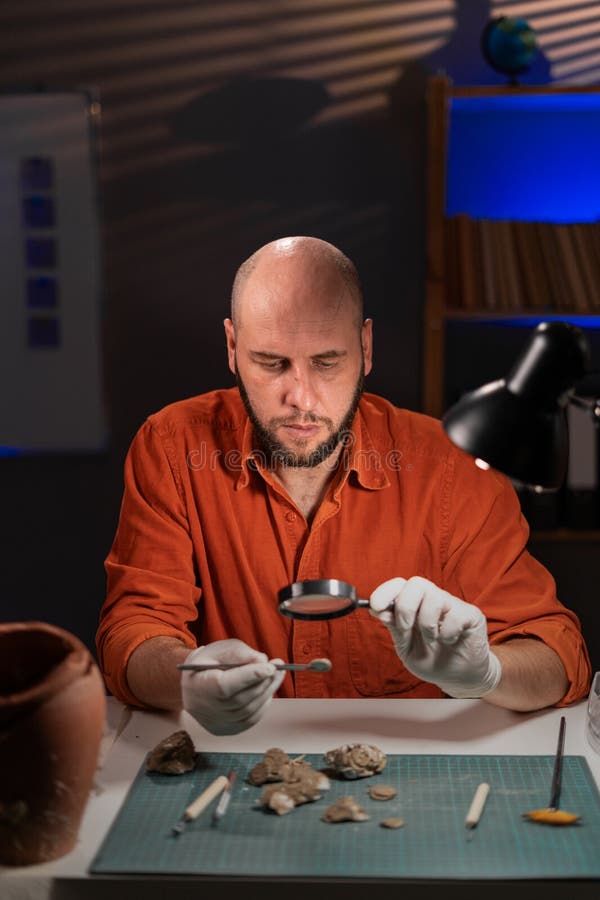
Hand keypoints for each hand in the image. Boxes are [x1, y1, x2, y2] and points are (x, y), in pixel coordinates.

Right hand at [180, 639, 284, 734]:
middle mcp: (204, 709)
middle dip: (263, 682)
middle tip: (277, 667)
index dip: (249, 677)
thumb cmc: (208, 663)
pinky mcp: (226, 730)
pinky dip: (262, 704)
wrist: (195, 684)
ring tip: (276, 675)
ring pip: (249, 710)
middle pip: (240, 699)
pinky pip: (251, 719)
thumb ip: (240, 653)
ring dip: (267, 692)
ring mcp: (215, 723)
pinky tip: (267, 689)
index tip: (269, 667)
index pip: (225, 686)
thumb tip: (262, 660)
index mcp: (198, 686)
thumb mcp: (219, 650)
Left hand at [369, 576, 501, 698]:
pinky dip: (447, 634)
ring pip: (435, 598)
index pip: (399, 584)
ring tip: (432, 639)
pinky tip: (449, 641)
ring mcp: (453, 605)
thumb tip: (378, 610)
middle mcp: (433, 599)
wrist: (458, 678)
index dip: (385, 591)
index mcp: (414, 604)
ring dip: (427, 624)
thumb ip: (395, 628)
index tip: (376, 606)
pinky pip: (455, 616)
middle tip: (406, 628)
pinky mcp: (471, 614)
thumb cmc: (431, 659)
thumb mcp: (406, 647)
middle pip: (417, 583)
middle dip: (405, 607)